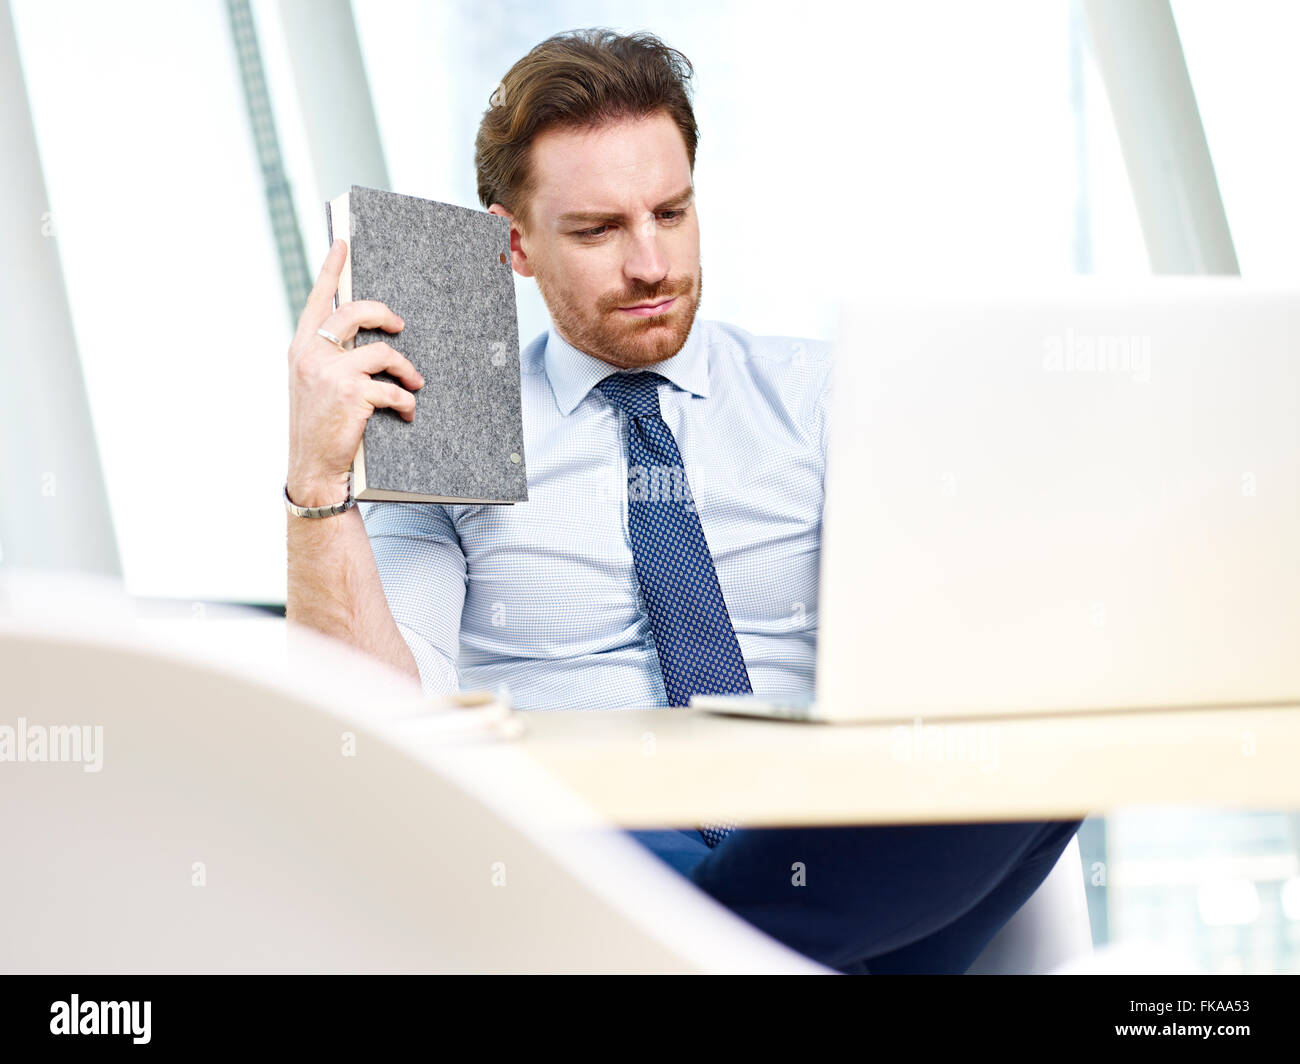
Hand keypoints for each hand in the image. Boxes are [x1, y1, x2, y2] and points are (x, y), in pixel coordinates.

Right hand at [286, 239, 424, 505]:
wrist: (312, 469)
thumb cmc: (319, 427)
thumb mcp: (313, 385)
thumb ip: (328, 357)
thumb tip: (362, 338)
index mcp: (301, 348)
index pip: (317, 299)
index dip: (331, 268)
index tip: (343, 242)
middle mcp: (311, 354)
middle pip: (355, 312)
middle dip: (383, 314)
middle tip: (399, 326)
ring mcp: (330, 372)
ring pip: (383, 352)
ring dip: (406, 369)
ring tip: (414, 382)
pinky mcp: (352, 394)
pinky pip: (393, 387)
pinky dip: (406, 400)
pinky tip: (407, 412)